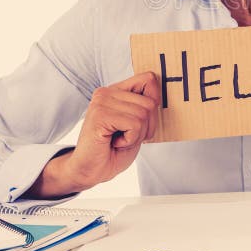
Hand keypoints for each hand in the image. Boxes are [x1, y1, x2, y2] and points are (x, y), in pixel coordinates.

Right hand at [27, 72, 160, 197]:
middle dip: (146, 127)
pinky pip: (134, 125)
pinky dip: (130, 140)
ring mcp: (101, 102)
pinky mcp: (100, 115)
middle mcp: (106, 92)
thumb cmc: (114, 150)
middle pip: (150, 103)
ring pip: (143, 115)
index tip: (140, 122)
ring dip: (137, 135)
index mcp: (116, 90)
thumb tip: (159, 95)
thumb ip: (146, 105)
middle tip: (127, 136)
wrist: (92, 171)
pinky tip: (115, 142)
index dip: (154, 104)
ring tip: (119, 139)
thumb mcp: (137, 124)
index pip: (149, 79)